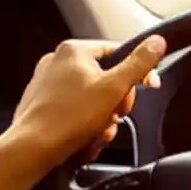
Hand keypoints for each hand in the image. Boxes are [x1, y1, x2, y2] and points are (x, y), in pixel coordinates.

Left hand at [9, 37, 165, 169]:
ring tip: (98, 132)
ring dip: (103, 117)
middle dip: (116, 103)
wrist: (32, 148)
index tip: (145, 89)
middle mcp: (57, 61)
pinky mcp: (42, 104)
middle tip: (115, 116)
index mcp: (74, 51)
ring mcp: (47, 83)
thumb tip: (157, 41)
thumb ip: (139, 63)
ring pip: (91, 97)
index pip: (118, 53)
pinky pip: (75, 110)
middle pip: (106, 78)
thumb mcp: (115, 88)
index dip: (136, 73)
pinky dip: (85, 124)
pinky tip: (86, 137)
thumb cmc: (70, 117)